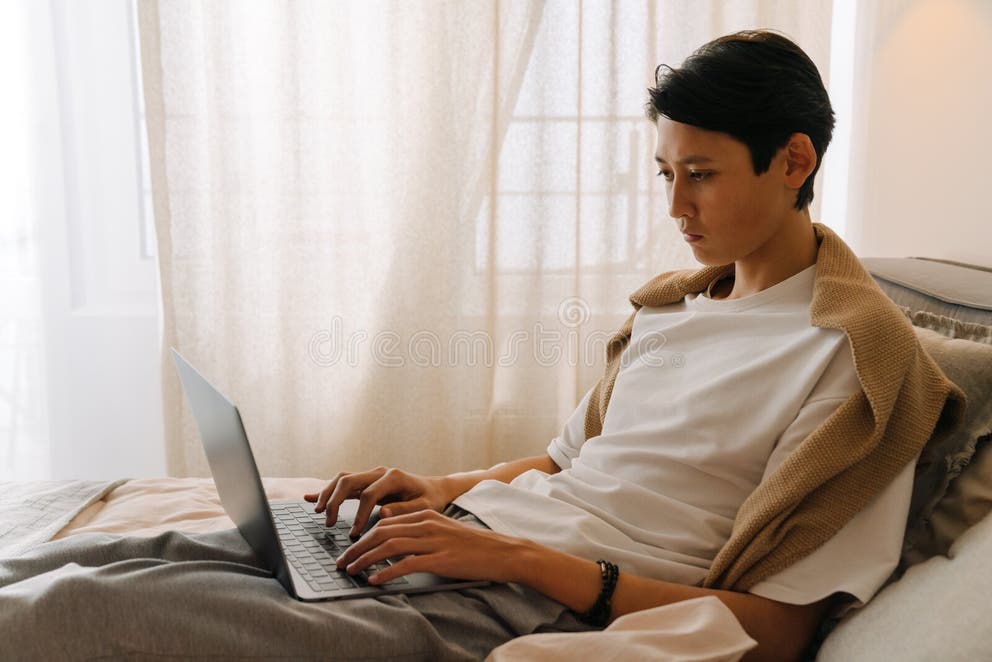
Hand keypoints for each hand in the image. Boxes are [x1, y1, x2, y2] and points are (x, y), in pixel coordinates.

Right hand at [303, 467, 458, 535]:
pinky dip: (326, 490)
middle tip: (329, 523)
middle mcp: (379, 472)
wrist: (434, 489)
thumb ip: (404, 510)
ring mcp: (371, 475)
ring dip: (327, 494)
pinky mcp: (366, 482)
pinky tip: (310, 498)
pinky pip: (342, 483)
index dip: (359, 514)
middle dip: (334, 501)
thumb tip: (382, 512)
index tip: (355, 533)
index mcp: (393, 477)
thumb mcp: (425, 507)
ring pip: (342, 479)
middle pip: (348, 481)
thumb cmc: (430, 499)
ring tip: (318, 512)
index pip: (369, 494)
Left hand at [334, 510, 533, 584]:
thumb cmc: (473, 546)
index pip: (384, 522)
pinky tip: (375, 579)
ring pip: (389, 545)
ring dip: (366, 559)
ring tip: (351, 571)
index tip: (349, 550)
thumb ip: (420, 533)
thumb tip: (392, 544)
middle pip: (382, 532)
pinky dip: (386, 571)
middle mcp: (427, 524)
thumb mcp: (443, 532)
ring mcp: (434, 541)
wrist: (502, 552)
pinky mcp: (441, 559)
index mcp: (426, 516)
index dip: (362, 536)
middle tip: (341, 562)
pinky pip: (406, 564)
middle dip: (357, 548)